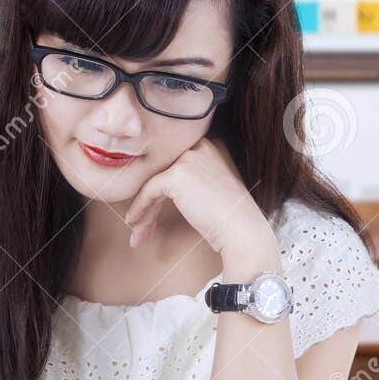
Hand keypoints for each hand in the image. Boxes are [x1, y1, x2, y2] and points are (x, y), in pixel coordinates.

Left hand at [122, 139, 276, 263]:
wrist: (242, 230)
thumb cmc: (232, 218)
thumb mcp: (214, 189)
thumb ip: (194, 181)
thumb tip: (162, 191)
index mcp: (211, 146)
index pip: (174, 165)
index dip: (161, 190)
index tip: (153, 213)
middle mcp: (199, 146)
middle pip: (161, 173)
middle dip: (149, 202)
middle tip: (140, 226)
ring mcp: (187, 158)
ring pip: (152, 183)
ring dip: (143, 211)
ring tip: (138, 233)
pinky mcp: (176, 175)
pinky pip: (148, 191)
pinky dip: (140, 209)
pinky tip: (136, 225)